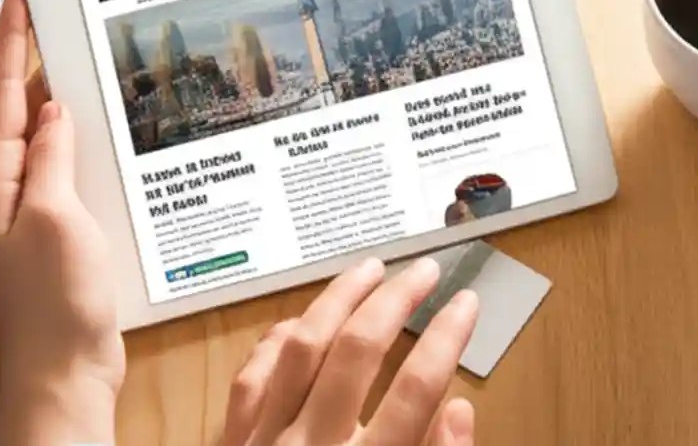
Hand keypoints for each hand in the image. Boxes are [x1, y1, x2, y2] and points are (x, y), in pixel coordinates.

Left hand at [0, 0, 124, 445]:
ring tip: (88, 60)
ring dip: (66, 100)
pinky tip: (110, 135)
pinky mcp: (61, 228)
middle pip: (20, 108)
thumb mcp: (54, 215)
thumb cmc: (54, 302)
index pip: (0, 93)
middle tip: (59, 14)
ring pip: (48, 137)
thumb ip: (51, 156)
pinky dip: (86, 143)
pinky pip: (69, 168)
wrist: (65, 368)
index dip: (9, 40)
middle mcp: (9, 188)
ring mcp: (34, 209)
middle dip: (36, 59)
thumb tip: (53, 106)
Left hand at [222, 257, 479, 445]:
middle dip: (396, 300)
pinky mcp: (230, 443)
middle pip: (356, 352)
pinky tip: (301, 321)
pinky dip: (277, 342)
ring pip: (300, 348)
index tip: (467, 301)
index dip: (447, 338)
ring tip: (370, 269)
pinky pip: (251, 378)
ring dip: (337, 300)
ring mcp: (264, 441)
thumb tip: (459, 408)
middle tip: (425, 269)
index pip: (416, 390)